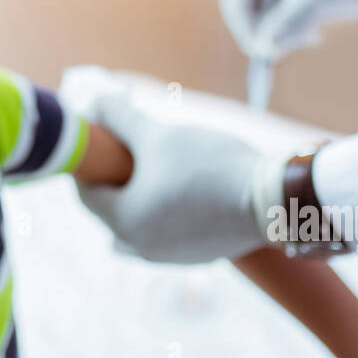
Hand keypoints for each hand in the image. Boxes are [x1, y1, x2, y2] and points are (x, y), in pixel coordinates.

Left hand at [58, 66, 286, 263]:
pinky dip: (161, 212)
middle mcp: (140, 248)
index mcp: (124, 222)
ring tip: (154, 167)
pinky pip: (163, 233)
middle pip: (109, 210)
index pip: (85, 193)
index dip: (87, 164)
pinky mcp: (196, 256)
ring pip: (136, 224)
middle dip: (112, 180)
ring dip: (135, 198)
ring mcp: (169, 256)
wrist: (272, 200)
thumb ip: (120, 118)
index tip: (97, 140)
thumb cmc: (209, 165)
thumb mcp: (159, 134)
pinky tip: (179, 187)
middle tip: (124, 148)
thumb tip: (92, 101)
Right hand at [217, 0, 357, 60]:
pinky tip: (315, 37)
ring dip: (279, 34)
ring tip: (305, 40)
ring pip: (268, 15)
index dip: (238, 16)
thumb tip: (263, 49)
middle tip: (278, 51)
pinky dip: (293, 33)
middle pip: (248, 3)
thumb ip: (289, 22)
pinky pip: (287, 19)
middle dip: (260, 28)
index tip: (256, 41)